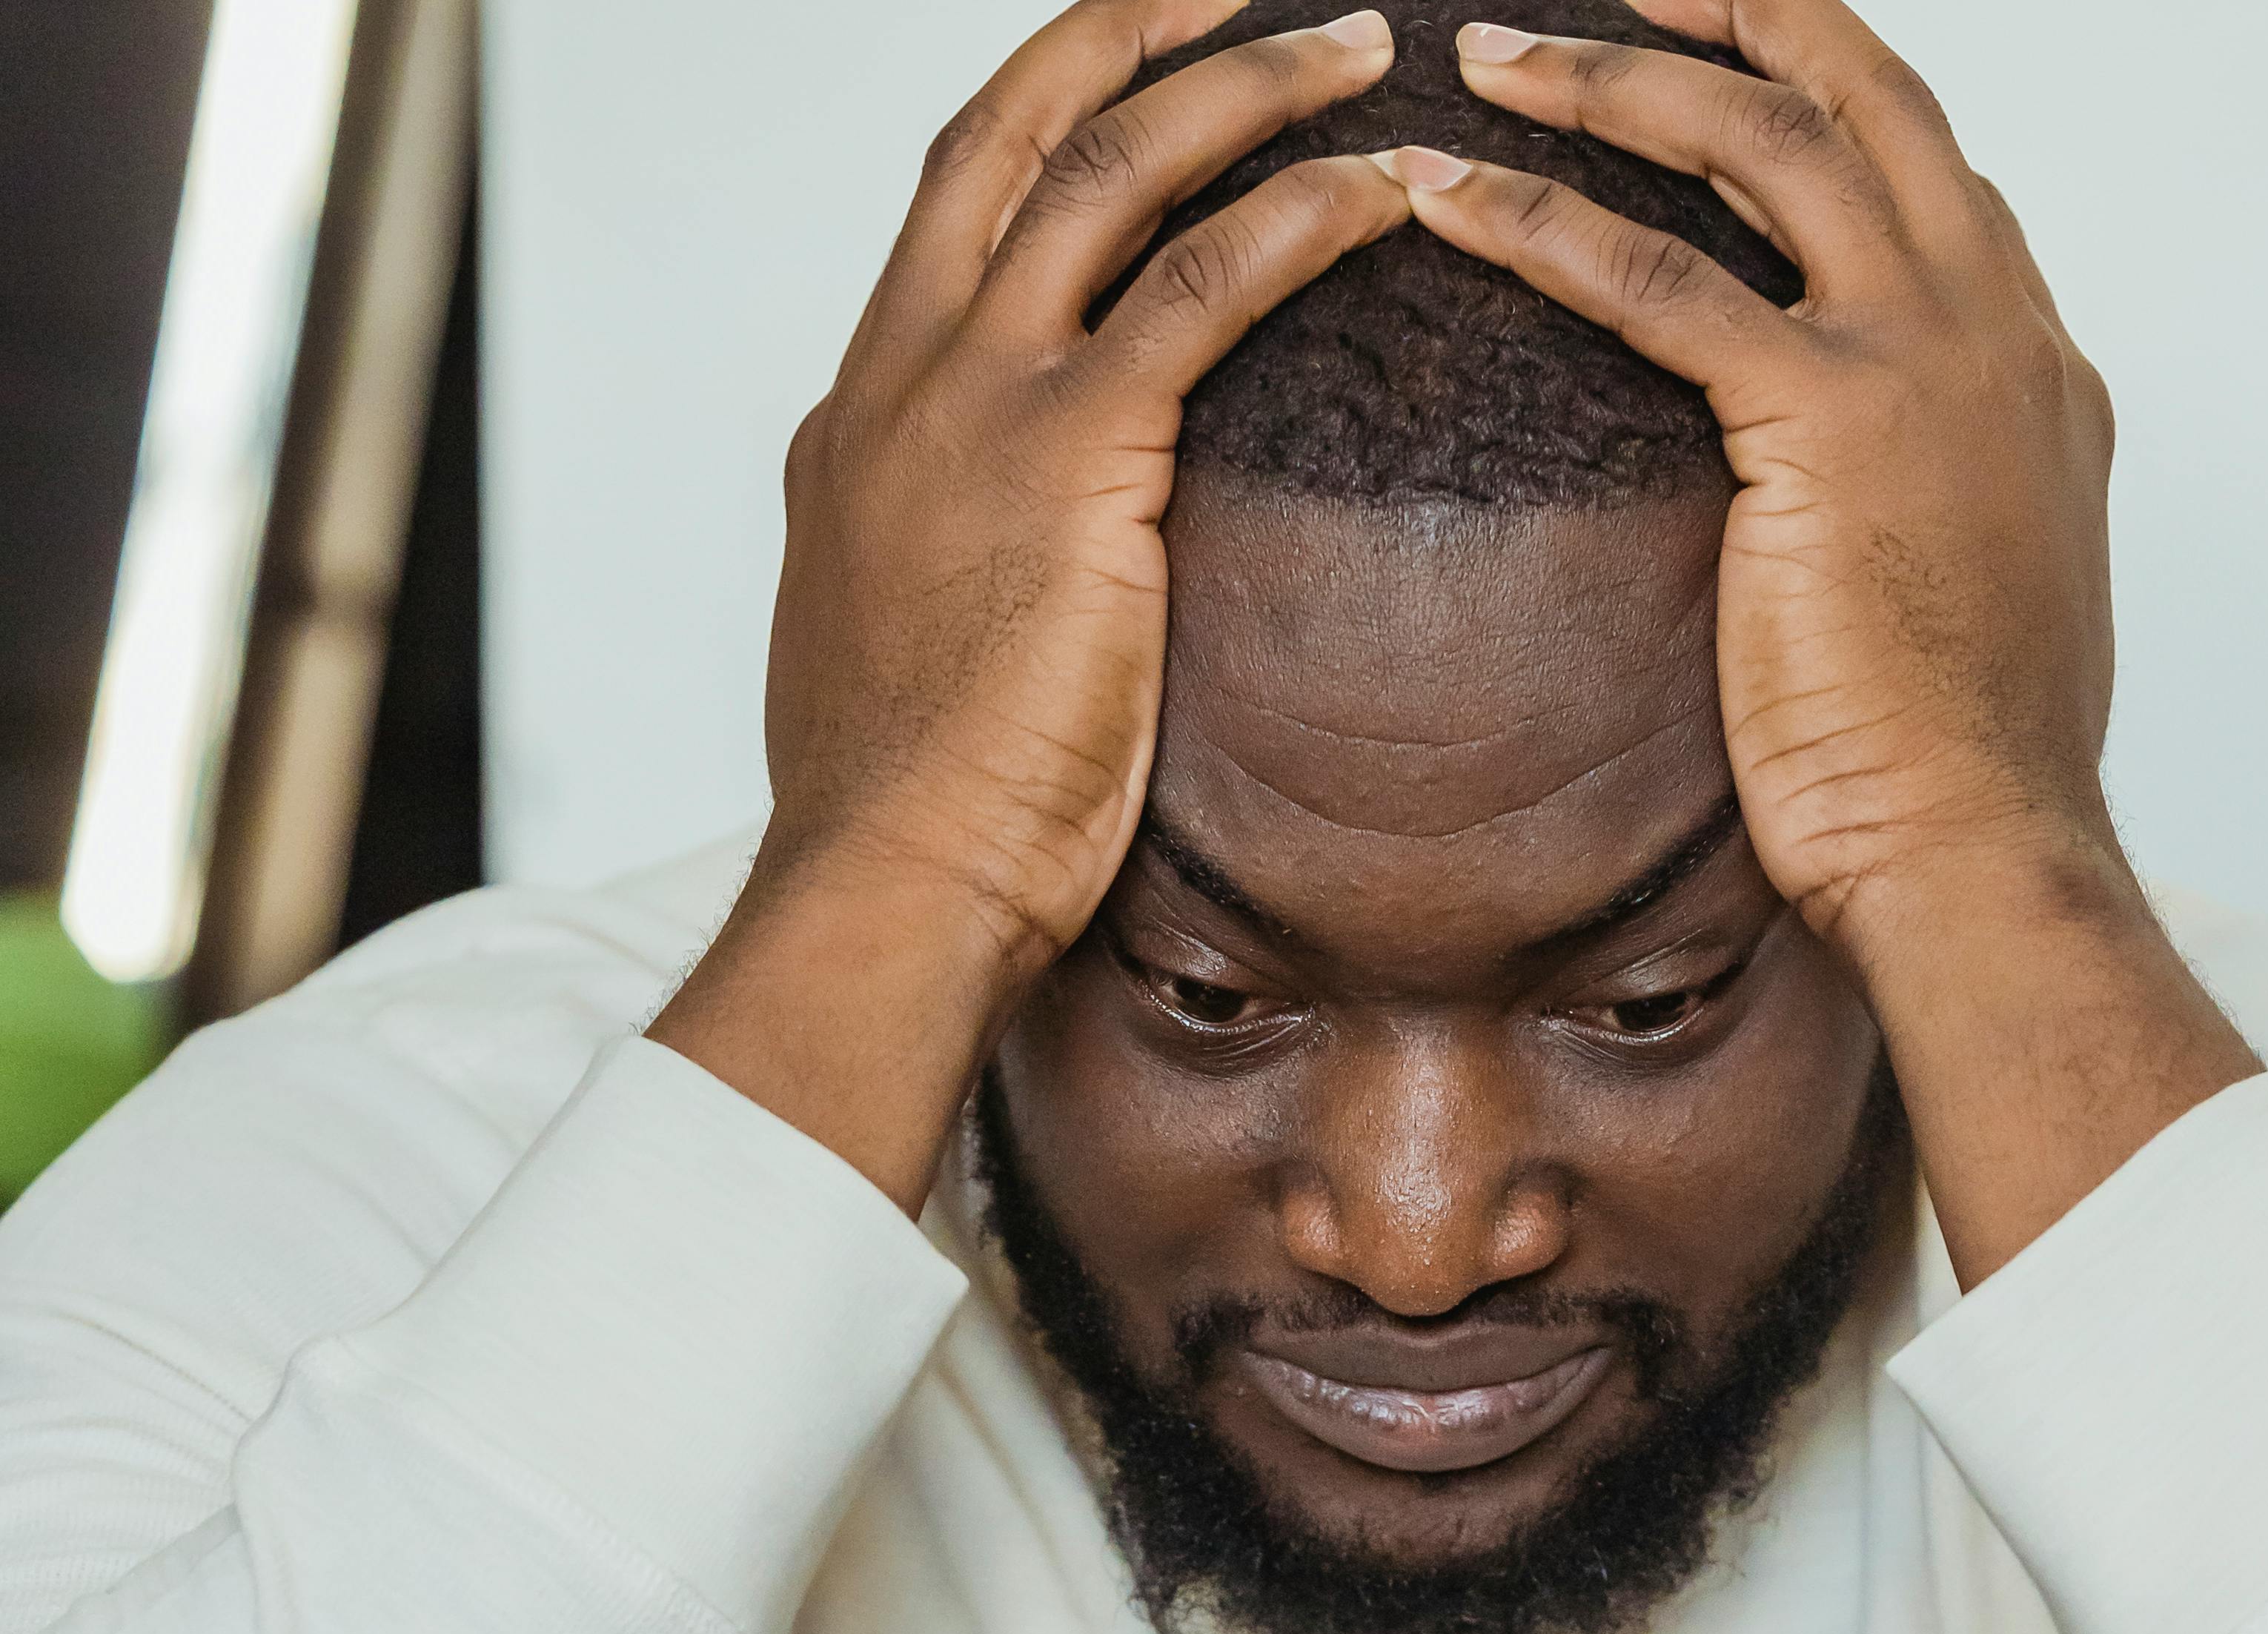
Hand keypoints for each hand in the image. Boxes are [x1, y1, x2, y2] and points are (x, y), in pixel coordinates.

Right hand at [654, 1, 1404, 1211]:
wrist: (886, 887)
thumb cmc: (907, 819)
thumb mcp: (902, 652)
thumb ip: (946, 571)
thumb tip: (1001, 576)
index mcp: (863, 419)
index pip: (957, 204)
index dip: (1047, 108)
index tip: (1133, 61)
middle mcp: (905, 378)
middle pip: (1014, 125)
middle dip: (1129, 27)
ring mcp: (973, 406)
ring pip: (1112, 166)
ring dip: (1243, 84)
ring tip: (1360, 44)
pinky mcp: (1064, 463)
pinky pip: (1197, 291)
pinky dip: (1294, 218)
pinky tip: (1378, 187)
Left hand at [1405, 5, 2260, 1281]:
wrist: (1982, 852)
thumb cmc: (1960, 773)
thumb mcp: (1975, 598)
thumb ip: (1941, 508)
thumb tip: (1885, 517)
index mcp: (2030, 361)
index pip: (1919, 163)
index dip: (1818, 86)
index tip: (1726, 50)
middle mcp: (1991, 323)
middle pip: (1857, 88)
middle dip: (1735, 8)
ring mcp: (1923, 357)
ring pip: (1758, 141)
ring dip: (1613, 79)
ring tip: (1493, 54)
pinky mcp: (1829, 421)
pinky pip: (1662, 282)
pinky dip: (1544, 224)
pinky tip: (1449, 198)